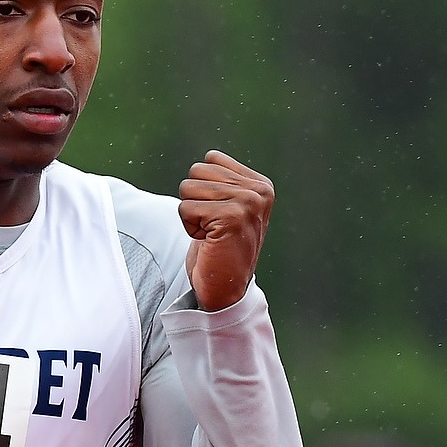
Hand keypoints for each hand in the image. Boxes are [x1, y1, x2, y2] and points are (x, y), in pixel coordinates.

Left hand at [178, 150, 273, 311]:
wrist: (226, 289)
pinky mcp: (230, 217)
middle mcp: (259, 191)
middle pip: (197, 171)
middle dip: (195, 200)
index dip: (204, 188)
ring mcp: (247, 202)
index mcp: (261, 184)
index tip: (219, 215)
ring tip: (211, 233)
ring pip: (188, 188)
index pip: (210, 159)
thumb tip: (208, 157)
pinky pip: (185, 208)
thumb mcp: (229, 207)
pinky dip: (189, 228)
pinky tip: (208, 242)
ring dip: (191, 214)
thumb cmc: (220, 248)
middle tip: (213, 227)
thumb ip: (224, 181)